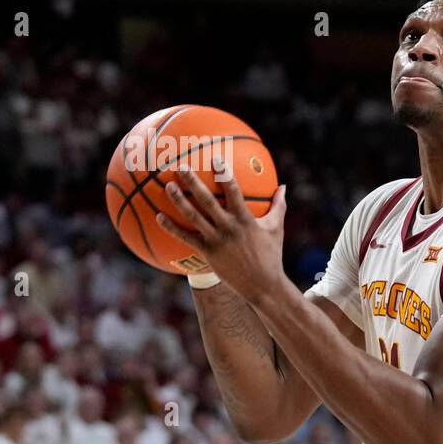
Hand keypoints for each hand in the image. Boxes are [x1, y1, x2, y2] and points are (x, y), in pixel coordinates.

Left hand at [155, 168, 286, 298]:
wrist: (262, 285)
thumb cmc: (271, 254)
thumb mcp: (276, 228)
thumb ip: (278, 206)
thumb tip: (284, 187)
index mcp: (246, 219)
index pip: (234, 191)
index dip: (224, 174)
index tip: (215, 158)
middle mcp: (229, 228)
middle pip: (207, 201)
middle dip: (194, 182)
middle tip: (182, 166)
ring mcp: (217, 240)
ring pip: (193, 217)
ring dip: (179, 200)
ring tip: (167, 186)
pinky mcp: (208, 253)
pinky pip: (186, 238)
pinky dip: (171, 227)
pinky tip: (158, 217)